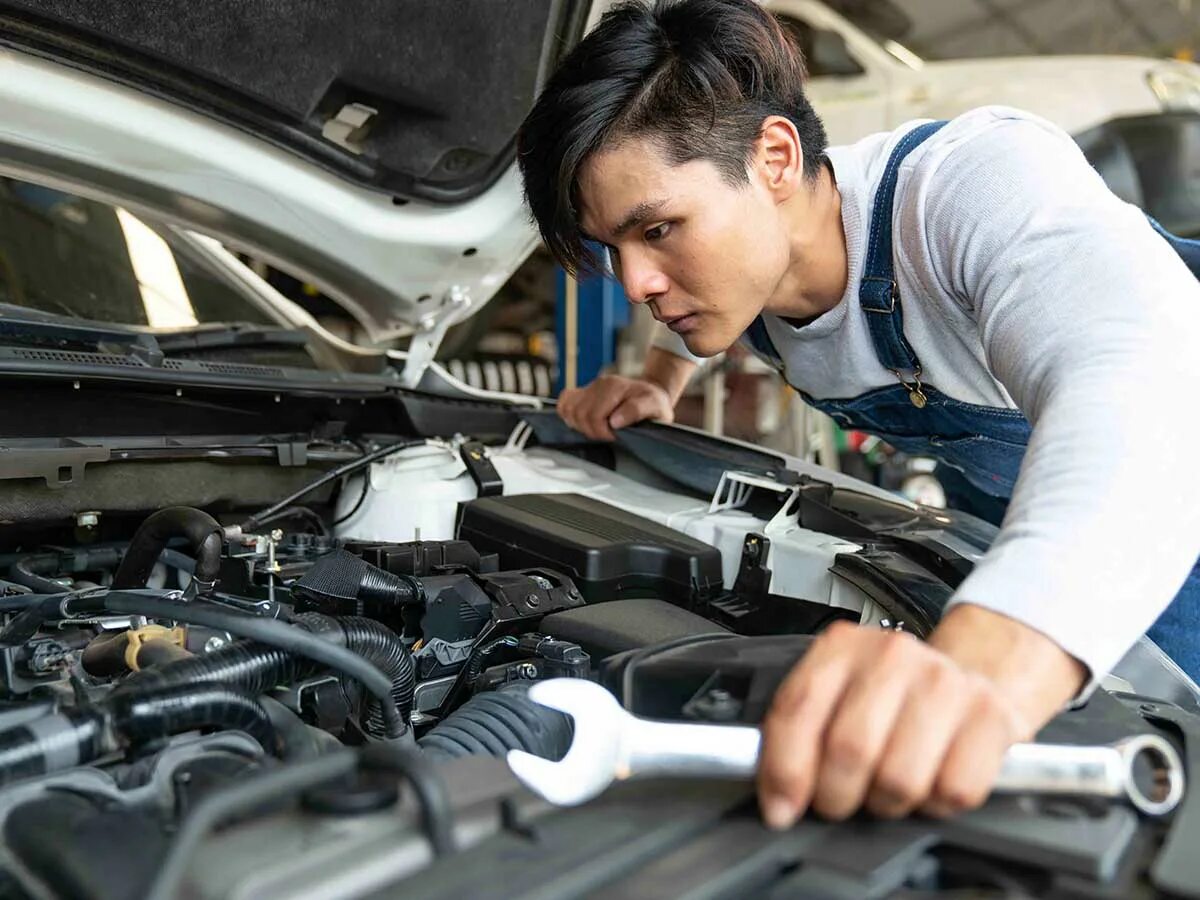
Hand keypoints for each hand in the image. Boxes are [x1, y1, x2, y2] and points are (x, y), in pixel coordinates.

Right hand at [557, 375, 673, 440]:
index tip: (616, 436)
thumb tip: (614, 421)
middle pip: (579, 415)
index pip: (594, 417)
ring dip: (580, 425)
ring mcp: (590, 388)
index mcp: (614, 387)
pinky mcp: (584, 392)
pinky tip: (582, 422)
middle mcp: (599, 384)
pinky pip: (565, 401)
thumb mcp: (655, 407)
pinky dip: (568, 414)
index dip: (603, 433)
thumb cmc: (653, 403)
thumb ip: (636, 411)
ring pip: (569, 410)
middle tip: (608, 435)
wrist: (651, 392)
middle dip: (592, 431)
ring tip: (598, 429)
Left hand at [756, 605, 1086, 827]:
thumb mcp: (839, 689)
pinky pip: (953, 791)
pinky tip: (931, 778)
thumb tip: (776, 794)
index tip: (780, 807)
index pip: (798, 710)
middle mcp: (892, 656)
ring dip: (888, 803)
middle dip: (836, 795)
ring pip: (899, 779)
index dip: (784, 770)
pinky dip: (937, 803)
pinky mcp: (989, 717)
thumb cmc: (896, 692)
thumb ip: (800, 728)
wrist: (977, 671)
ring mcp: (944, 683)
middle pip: (849, 750)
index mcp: (842, 647)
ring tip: (888, 785)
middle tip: (840, 799)